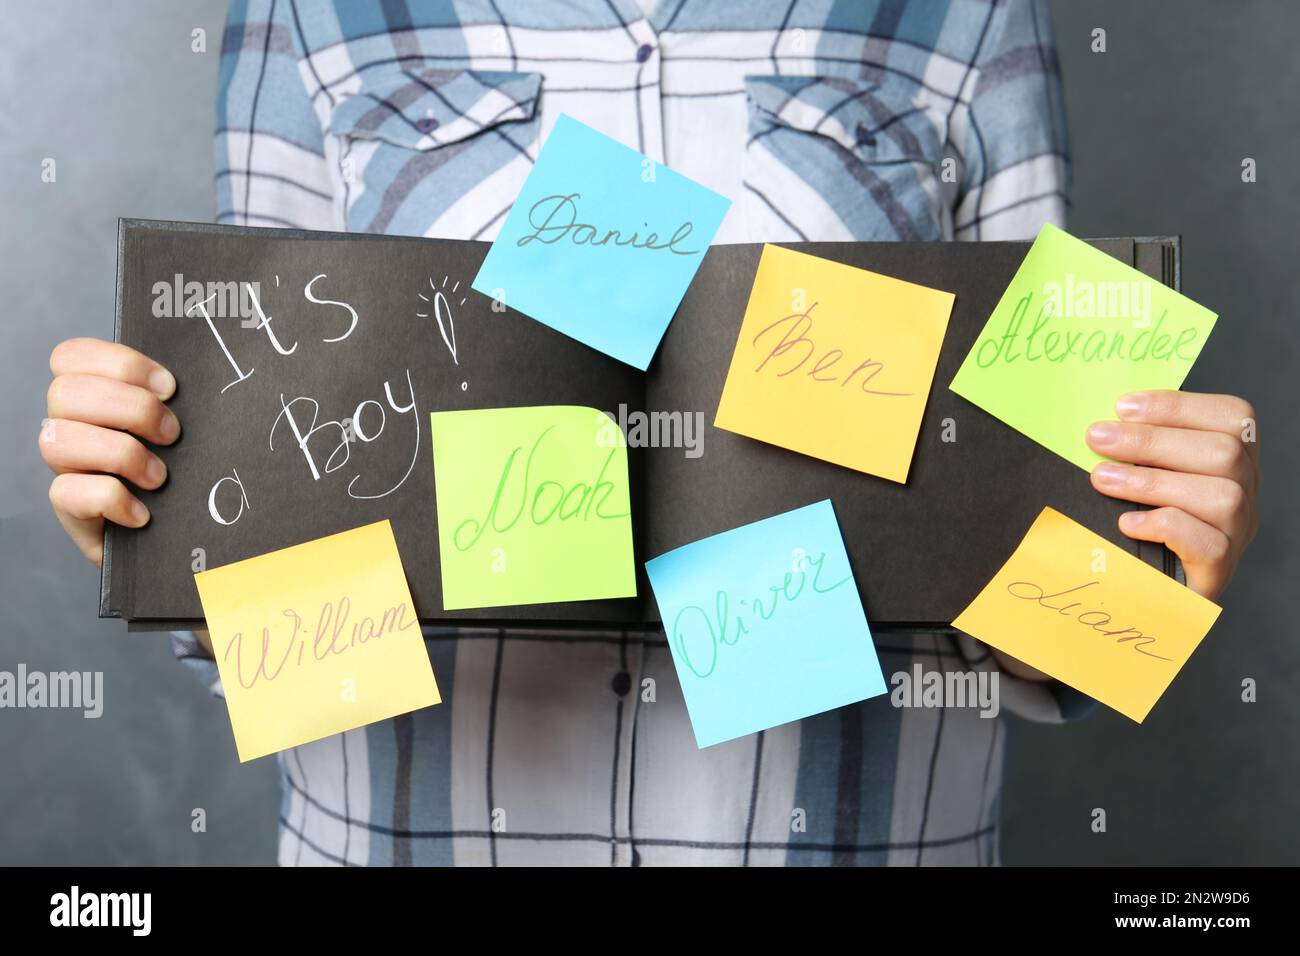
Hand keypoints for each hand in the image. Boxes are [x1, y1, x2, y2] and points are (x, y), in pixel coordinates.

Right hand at [40, 338, 179, 565]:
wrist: (180, 537)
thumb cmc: (184, 474)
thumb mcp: (183, 432)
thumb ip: (178, 403)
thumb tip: (208, 384)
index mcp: (93, 397)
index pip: (71, 357)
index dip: (119, 364)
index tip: (169, 388)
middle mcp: (70, 427)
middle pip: (65, 393)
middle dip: (129, 408)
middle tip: (172, 434)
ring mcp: (66, 468)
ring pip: (57, 440)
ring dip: (121, 453)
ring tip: (160, 477)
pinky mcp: (69, 508)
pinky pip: (68, 493)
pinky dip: (113, 499)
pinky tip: (143, 512)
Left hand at [1086, 390, 1259, 600]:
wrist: (1137, 598)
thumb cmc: (1130, 529)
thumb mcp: (1137, 480)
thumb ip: (1134, 451)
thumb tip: (1100, 426)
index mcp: (1232, 463)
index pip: (1233, 418)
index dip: (1180, 405)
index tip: (1122, 407)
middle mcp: (1245, 496)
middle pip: (1225, 453)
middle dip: (1153, 440)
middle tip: (1097, 438)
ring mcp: (1237, 536)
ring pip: (1224, 496)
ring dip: (1154, 481)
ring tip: (1102, 479)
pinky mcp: (1219, 574)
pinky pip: (1211, 545)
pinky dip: (1166, 527)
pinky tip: (1127, 524)